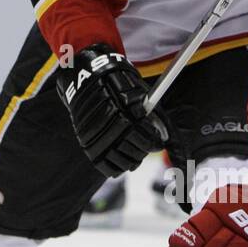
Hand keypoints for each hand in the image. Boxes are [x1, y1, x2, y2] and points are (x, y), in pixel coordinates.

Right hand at [58, 44, 167, 176]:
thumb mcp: (136, 92)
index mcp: (126, 115)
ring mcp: (99, 139)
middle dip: (145, 151)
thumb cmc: (114, 82)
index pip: (148, 139)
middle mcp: (112, 128)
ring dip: (134, 160)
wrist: (83, 79)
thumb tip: (164, 134)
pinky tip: (122, 161)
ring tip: (136, 155)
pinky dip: (117, 168)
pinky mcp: (89, 146)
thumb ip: (150, 113)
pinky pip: (108, 168)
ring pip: (124, 162)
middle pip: (137, 151)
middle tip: (147, 147)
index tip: (159, 143)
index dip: (156, 143)